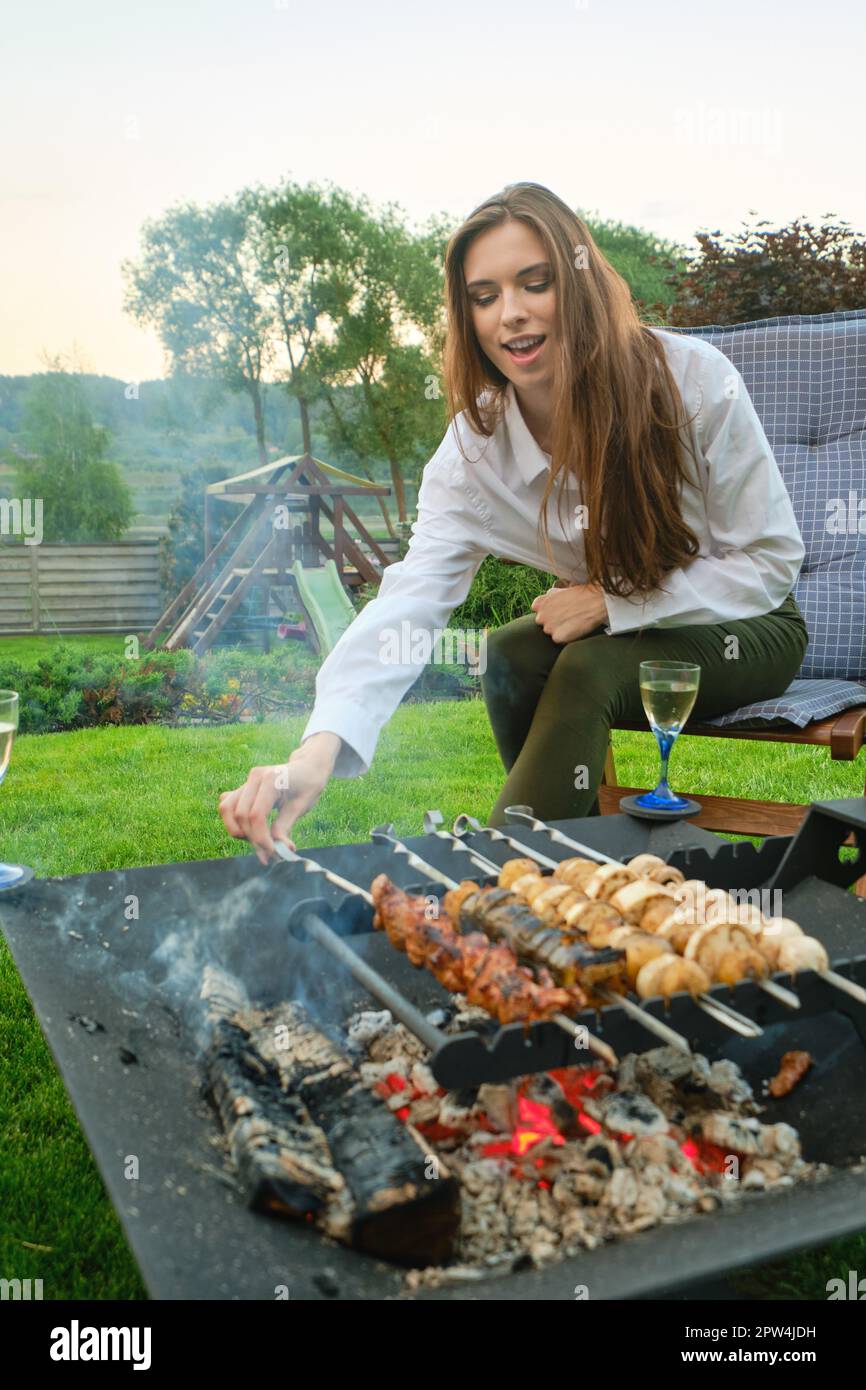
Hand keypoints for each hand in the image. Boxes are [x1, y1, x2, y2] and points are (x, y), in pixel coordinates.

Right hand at [218, 733, 340, 865]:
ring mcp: (246, 780)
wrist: (308, 767)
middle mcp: (255, 777)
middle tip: (269, 854)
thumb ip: (285, 827)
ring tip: (258, 842)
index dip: (261, 838)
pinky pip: (228, 805)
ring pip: (227, 809)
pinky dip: (234, 821)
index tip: (273, 853)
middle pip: (241, 815)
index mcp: (271, 780)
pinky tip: (251, 830)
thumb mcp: (301, 807)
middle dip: (252, 839)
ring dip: (238, 830)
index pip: (257, 815)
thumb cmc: (308, 786)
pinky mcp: (242, 787)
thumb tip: (279, 850)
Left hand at [530, 582, 607, 642]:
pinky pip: (560, 640)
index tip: (558, 612)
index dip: (549, 612)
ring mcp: (548, 628)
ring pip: (552, 633)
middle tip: (568, 617)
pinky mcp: (557, 637)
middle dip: (554, 622)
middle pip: (544, 625)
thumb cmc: (581, 594)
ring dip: (560, 630)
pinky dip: (567, 637)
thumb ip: (547, 598)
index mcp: (539, 604)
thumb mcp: (559, 590)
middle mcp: (540, 616)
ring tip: (573, 622)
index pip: (538, 612)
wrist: (596, 600)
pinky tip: (575, 628)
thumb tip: (541, 604)